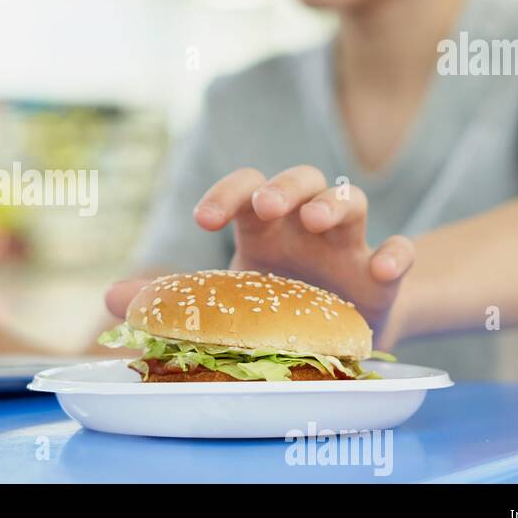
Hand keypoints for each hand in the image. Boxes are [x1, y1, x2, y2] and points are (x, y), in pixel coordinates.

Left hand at [192, 166, 414, 344]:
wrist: (334, 339)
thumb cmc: (272, 307)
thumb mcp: (224, 300)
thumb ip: (173, 296)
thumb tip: (115, 297)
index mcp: (264, 224)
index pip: (246, 187)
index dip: (225, 193)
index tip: (204, 220)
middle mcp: (306, 223)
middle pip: (302, 178)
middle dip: (283, 186)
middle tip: (266, 206)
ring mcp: (348, 245)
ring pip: (350, 200)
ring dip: (333, 204)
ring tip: (315, 221)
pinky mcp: (383, 276)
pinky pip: (401, 252)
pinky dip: (396, 255)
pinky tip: (382, 269)